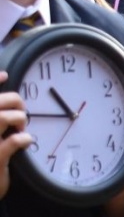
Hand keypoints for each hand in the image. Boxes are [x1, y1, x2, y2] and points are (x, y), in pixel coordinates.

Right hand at [0, 74, 30, 200]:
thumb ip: (0, 118)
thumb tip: (10, 97)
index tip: (5, 75)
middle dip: (14, 102)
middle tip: (21, 114)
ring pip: (1, 117)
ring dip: (18, 119)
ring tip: (22, 128)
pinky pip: (13, 142)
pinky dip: (24, 138)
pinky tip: (27, 140)